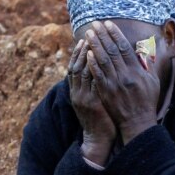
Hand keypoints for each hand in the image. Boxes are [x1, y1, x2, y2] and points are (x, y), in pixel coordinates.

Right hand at [67, 38, 115, 164]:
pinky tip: (98, 60)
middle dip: (82, 49)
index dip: (78, 53)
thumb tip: (99, 71)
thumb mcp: (94, 100)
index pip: (74, 67)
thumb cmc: (100, 119)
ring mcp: (83, 98)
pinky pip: (92, 83)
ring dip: (87, 56)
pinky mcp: (92, 104)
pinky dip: (94, 70)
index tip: (84, 39)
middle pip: (76, 66)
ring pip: (82, 72)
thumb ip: (94, 86)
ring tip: (92, 42)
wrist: (98, 140)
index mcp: (77, 91)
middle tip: (88, 34)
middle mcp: (77, 93)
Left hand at [84, 21, 160, 142]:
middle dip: (102, 36)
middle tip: (95, 24)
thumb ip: (147, 63)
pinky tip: (87, 53)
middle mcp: (125, 75)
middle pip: (111, 51)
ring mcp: (114, 84)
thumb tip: (144, 47)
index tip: (108, 23)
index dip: (115, 34)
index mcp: (137, 71)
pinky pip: (97, 75)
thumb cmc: (147, 101)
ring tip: (88, 34)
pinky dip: (92, 63)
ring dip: (95, 45)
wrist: (137, 123)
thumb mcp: (153, 81)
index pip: (124, 47)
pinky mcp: (105, 92)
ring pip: (102, 60)